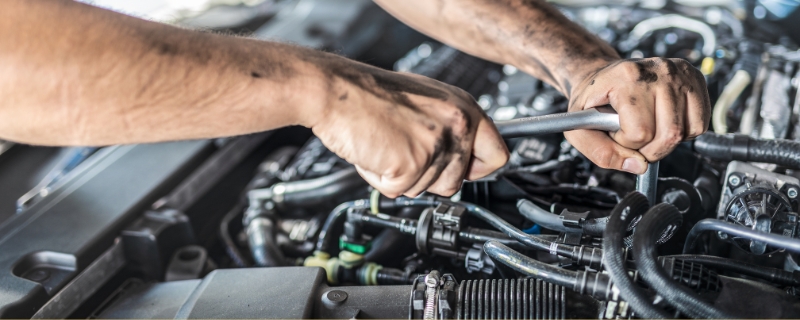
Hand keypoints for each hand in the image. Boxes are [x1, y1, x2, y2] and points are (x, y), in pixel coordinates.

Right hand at [308, 64, 508, 197]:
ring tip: (386, 145)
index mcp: (464, 108)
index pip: (497, 156)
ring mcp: (436, 146)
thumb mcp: (426, 101)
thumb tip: (461, 156)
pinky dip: (380, 179)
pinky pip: (397, 191)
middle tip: (404, 152)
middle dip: (428, 177)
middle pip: (456, 183)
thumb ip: (449, 127)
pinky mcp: (411, 164)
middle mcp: (457, 125)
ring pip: (424, 190)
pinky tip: (374, 152)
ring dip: (400, 177)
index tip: (464, 172)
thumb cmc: (370, 94)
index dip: (476, 170)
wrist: (335, 91)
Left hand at [565, 58, 710, 173]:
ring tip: (647, 126)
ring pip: (686, 132)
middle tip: (633, 137)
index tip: (616, 132)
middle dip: (649, 149)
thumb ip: (601, 152)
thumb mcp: (580, 129)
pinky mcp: (695, 78)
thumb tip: (639, 166)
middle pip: (669, 134)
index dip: (626, 143)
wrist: (602, 77)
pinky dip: (683, 132)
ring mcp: (680, 72)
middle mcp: (658, 71)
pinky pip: (700, 123)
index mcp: (627, 77)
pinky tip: (663, 121)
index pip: (640, 132)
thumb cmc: (592, 102)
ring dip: (665, 141)